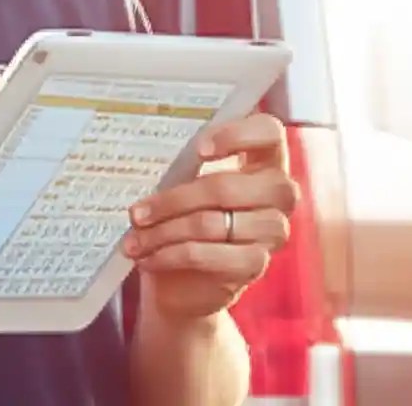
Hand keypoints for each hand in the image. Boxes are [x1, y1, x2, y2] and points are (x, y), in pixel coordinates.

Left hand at [120, 113, 298, 320]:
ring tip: (133, 240)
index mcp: (266, 160)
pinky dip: (170, 256)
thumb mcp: (184, 184)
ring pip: (211, 224)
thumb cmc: (186, 217)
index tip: (199, 149)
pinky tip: (148, 258)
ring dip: (164, 232)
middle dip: (173, 200)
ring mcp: (272, 230)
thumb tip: (149, 157)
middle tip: (136, 212)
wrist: (188, 278)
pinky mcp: (256, 263)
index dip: (238, 135)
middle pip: (227, 187)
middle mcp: (278, 193)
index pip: (269, 132)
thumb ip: (182, 166)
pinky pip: (207, 255)